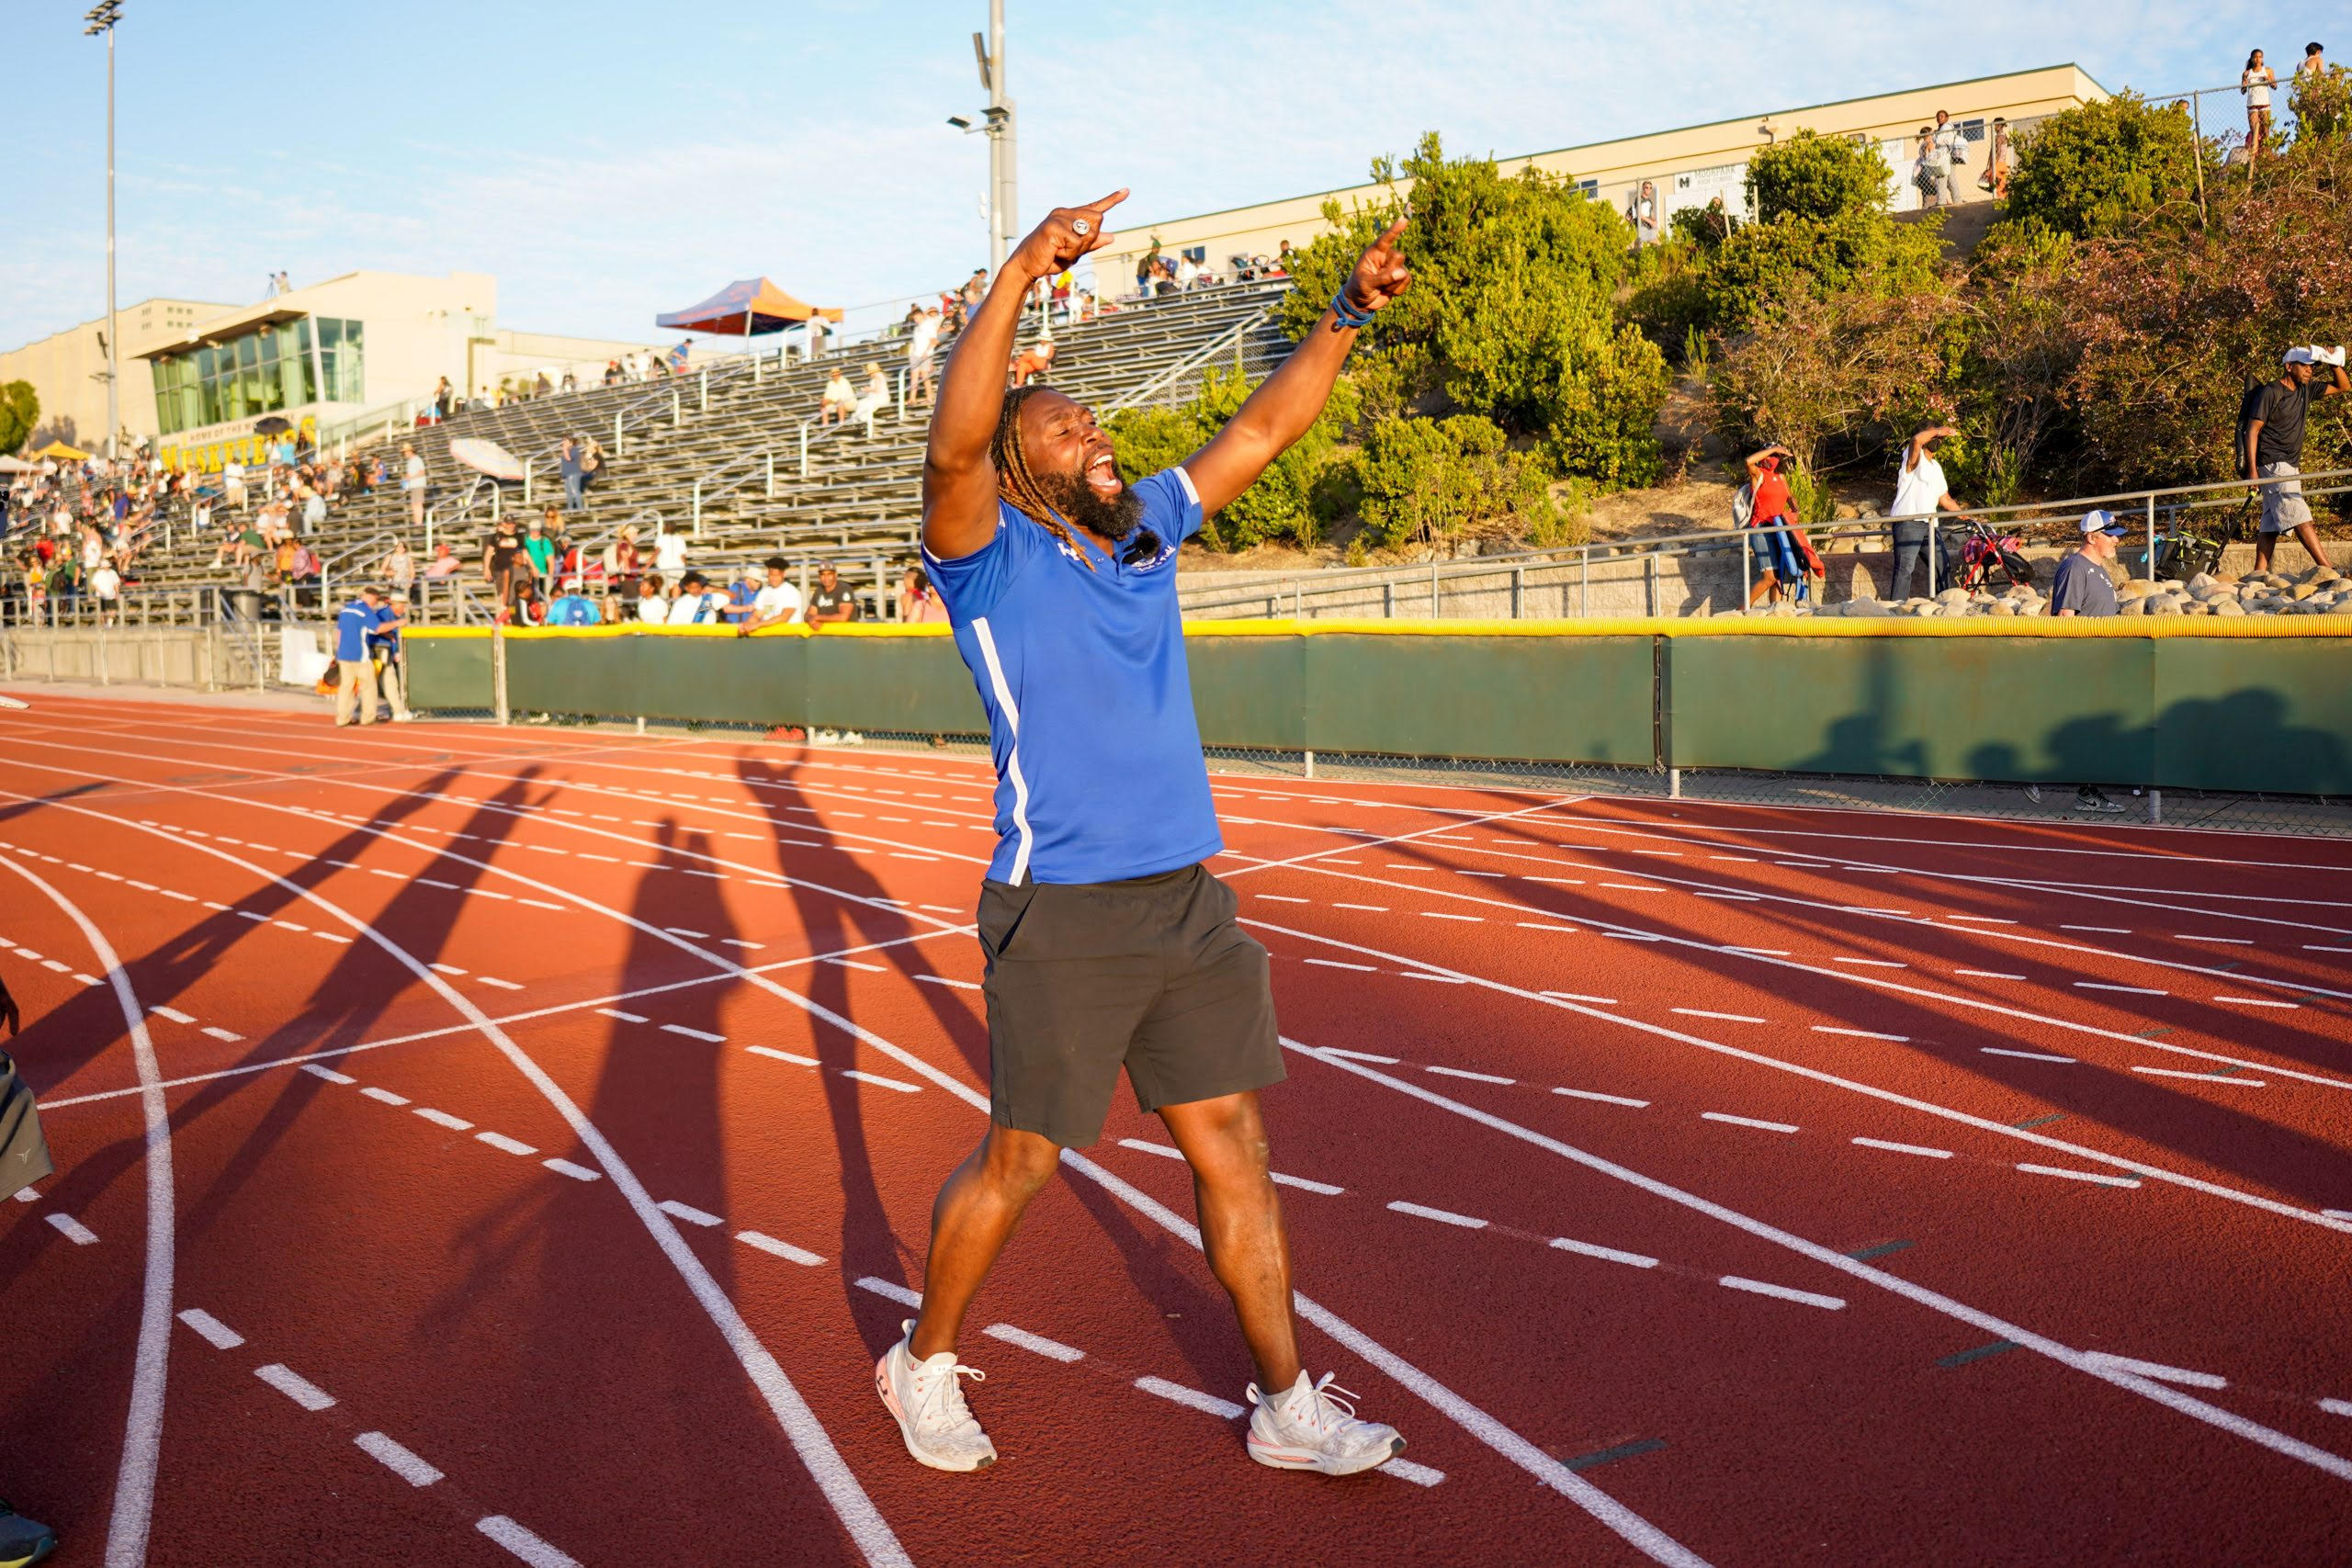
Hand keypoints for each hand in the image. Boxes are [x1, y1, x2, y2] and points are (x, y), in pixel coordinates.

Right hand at [1007, 190, 1126, 283]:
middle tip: (1069, 249)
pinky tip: (1055, 252)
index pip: (1095, 207)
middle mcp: (1065, 213)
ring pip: (1088, 233)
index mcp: (1071, 217)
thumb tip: (1112, 237)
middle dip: (1089, 240)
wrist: (1028, 265)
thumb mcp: (1075, 252)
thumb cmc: (1050, 258)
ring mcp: (1059, 217)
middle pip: (1097, 219)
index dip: (1112, 199)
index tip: (1127, 191)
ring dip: (1078, 249)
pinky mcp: (1053, 226)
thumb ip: (1092, 243)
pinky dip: (1069, 253)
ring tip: (1059, 251)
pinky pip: (1076, 242)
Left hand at [1341, 218, 1414, 313]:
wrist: (1361, 302)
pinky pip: (1407, 280)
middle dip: (1391, 271)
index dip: (1395, 230)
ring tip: (1381, 287)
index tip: (1404, 220)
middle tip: (1378, 281)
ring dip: (1393, 284)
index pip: (1385, 239)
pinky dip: (1398, 289)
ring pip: (1404, 272)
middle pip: (1399, 257)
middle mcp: (1385, 257)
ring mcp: (1393, 267)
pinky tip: (1388, 291)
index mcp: (1374, 253)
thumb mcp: (1366, 283)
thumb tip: (1402, 273)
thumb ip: (1383, 278)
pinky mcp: (1400, 277)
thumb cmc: (1358, 288)